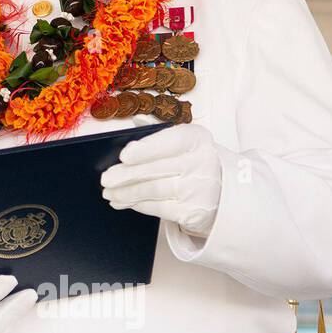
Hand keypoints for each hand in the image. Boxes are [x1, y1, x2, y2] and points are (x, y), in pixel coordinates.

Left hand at [99, 123, 221, 237]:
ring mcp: (198, 189)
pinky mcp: (193, 211)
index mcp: (197, 139)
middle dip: (126, 175)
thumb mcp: (185, 142)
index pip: (171, 141)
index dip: (146, 149)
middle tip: (106, 179)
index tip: (124, 156)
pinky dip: (138, 204)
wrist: (225, 192)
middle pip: (156, 169)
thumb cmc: (195, 162)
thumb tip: (137, 121)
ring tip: (109, 193)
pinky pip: (158, 207)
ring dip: (126, 192)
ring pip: (154, 190)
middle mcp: (201, 162)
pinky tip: (124, 201)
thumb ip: (159, 132)